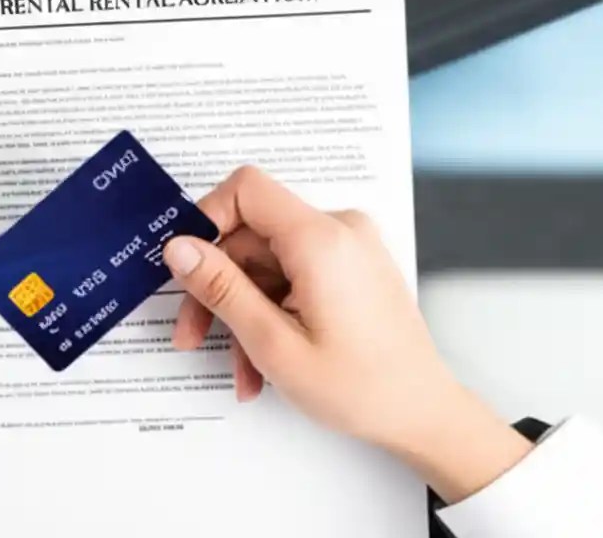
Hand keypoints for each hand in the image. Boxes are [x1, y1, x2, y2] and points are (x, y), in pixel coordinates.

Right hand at [164, 166, 530, 503]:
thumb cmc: (363, 388)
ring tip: (241, 368)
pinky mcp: (351, 266)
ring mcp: (349, 248)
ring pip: (267, 264)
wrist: (424, 413)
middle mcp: (340, 231)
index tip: (185, 262)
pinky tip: (263, 360)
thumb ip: (221, 288)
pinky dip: (272, 311)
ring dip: (244, 312)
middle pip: (251, 236)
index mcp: (322, 240)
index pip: (247, 189)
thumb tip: (179, 248)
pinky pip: (293, 275)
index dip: (206, 218)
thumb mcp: (273, 343)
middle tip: (193, 334)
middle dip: (217, 287)